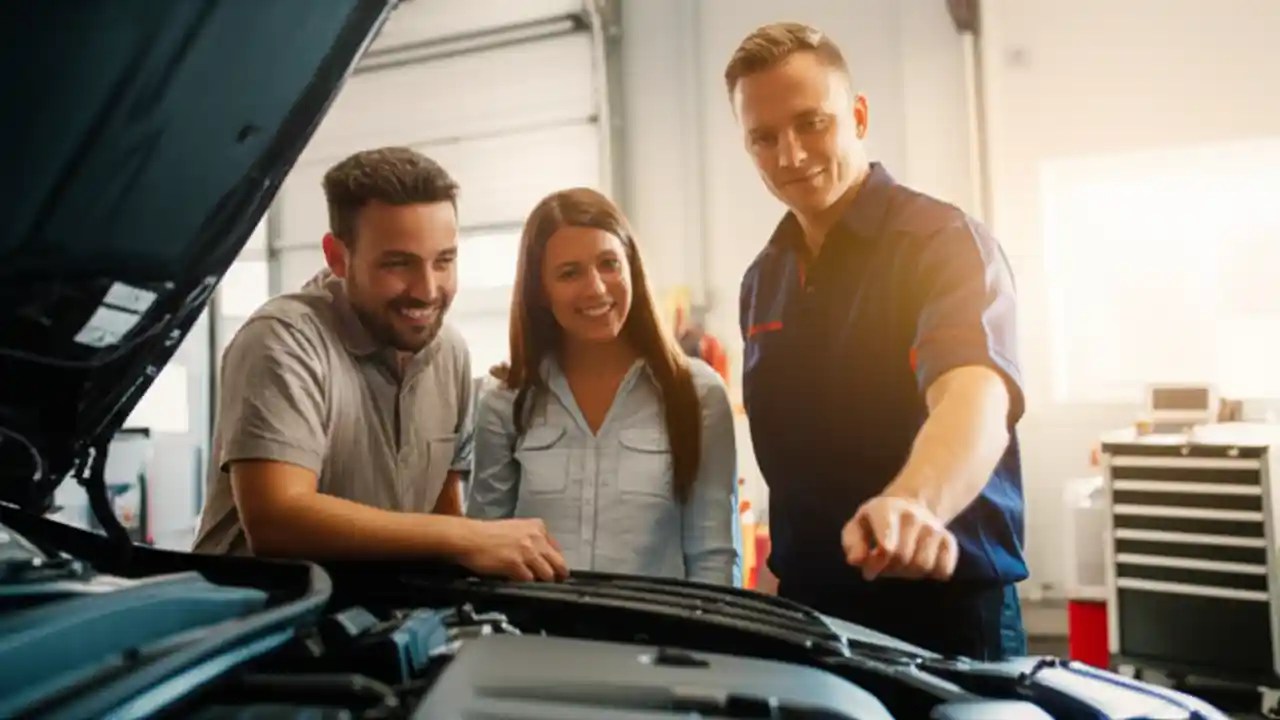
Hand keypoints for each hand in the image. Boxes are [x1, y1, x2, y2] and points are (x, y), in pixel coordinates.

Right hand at [459, 518, 569, 581]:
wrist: (469, 538)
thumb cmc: (488, 534)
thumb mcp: (517, 529)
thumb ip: (533, 540)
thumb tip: (544, 558)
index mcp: (538, 527)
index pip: (558, 550)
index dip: (555, 564)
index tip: (554, 572)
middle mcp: (536, 538)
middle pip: (558, 564)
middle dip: (555, 576)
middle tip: (550, 584)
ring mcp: (527, 552)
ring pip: (547, 575)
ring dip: (541, 582)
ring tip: (533, 585)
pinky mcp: (516, 565)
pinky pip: (529, 580)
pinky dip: (526, 585)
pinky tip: (519, 583)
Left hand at [841, 495, 957, 580]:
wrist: (910, 508)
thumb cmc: (876, 523)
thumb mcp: (856, 527)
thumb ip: (853, 544)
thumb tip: (856, 561)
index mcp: (885, 509)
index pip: (888, 542)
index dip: (879, 560)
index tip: (870, 570)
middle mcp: (913, 515)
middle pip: (902, 557)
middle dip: (889, 568)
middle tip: (881, 565)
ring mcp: (934, 527)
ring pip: (923, 565)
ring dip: (909, 572)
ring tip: (899, 563)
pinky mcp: (949, 540)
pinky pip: (944, 570)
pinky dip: (932, 574)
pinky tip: (920, 562)